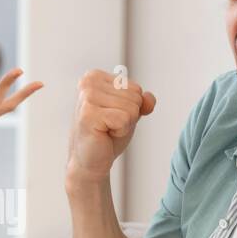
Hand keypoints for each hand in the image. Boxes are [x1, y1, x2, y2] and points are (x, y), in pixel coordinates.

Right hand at [66, 69, 155, 186]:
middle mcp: (89, 83)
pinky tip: (104, 134)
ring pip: (131, 108)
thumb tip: (149, 98)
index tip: (112, 117)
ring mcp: (87, 98)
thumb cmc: (107, 135)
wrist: (91, 160)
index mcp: (95, 77)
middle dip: (128, 116)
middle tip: (109, 126)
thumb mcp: (130, 113)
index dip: (131, 108)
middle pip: (135, 96)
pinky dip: (120, 131)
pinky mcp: (88, 114)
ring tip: (106, 130)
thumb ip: (142, 102)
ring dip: (123, 125)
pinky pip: (124, 119)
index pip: (135, 88)